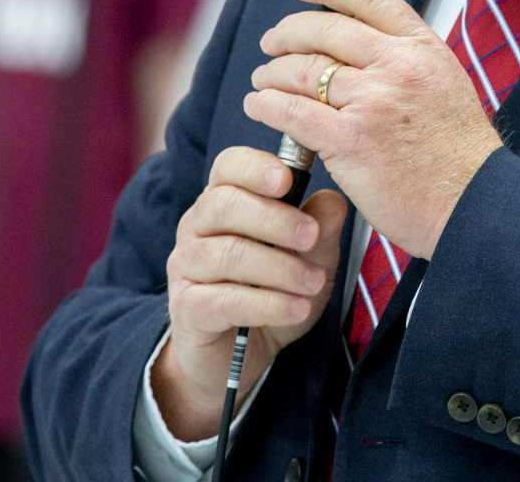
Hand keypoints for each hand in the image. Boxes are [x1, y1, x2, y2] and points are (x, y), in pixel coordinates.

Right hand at [156, 146, 348, 440]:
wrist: (244, 352)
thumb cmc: (276, 289)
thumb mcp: (311, 256)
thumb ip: (321, 226)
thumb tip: (333, 200)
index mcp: (224, 200)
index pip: (228, 166)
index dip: (254, 167)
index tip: (287, 179)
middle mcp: (197, 226)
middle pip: (223, 205)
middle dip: (274, 219)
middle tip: (312, 237)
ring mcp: (186, 266)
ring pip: (226, 254)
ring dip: (278, 268)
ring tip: (314, 283)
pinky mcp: (187, 308)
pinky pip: (223, 300)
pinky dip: (267, 304)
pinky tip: (297, 309)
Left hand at [244, 0, 501, 259]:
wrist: (473, 202)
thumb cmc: (459, 155)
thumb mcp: (445, 83)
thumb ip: (406, 60)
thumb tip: (363, 46)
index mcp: (422, 48)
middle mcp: (396, 66)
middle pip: (324, 30)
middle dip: (287, 32)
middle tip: (272, 41)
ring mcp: (372, 101)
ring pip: (302, 70)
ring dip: (272, 72)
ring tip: (262, 79)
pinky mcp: (349, 141)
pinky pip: (292, 112)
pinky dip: (267, 105)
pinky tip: (258, 105)